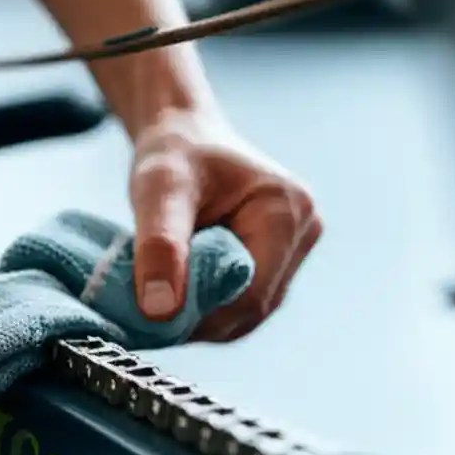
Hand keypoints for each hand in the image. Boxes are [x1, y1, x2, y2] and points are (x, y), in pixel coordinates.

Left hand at [128, 109, 320, 340]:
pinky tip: (180, 296)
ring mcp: (296, 247)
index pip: (250, 294)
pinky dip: (212, 307)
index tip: (153, 318)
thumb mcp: (157, 189)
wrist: (187, 135)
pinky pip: (247, 300)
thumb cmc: (174, 154)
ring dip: (206, 317)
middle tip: (150, 314)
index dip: (202, 316)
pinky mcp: (281, 258)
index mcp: (286, 212)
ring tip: (162, 301)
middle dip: (202, 319)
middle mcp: (304, 231)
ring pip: (251, 310)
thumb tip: (159, 312)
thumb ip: (159, 246)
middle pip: (253, 307)